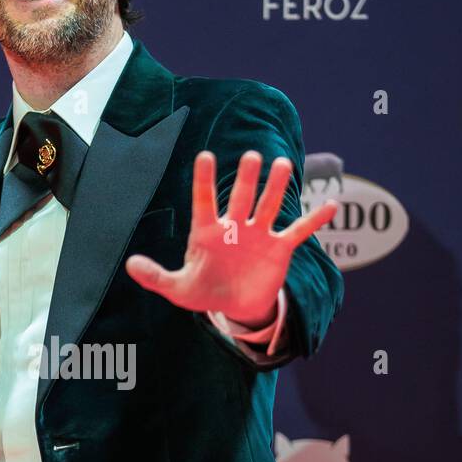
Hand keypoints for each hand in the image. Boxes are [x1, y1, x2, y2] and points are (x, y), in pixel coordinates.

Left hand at [125, 149, 337, 325]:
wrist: (235, 306)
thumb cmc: (205, 291)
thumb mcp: (178, 288)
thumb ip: (156, 277)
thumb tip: (130, 265)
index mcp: (207, 233)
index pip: (204, 202)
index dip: (203, 181)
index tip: (204, 155)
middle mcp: (235, 227)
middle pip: (240, 198)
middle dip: (246, 179)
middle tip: (252, 157)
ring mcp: (258, 234)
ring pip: (269, 206)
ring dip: (276, 187)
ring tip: (283, 164)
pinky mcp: (279, 248)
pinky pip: (299, 231)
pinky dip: (315, 220)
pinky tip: (331, 204)